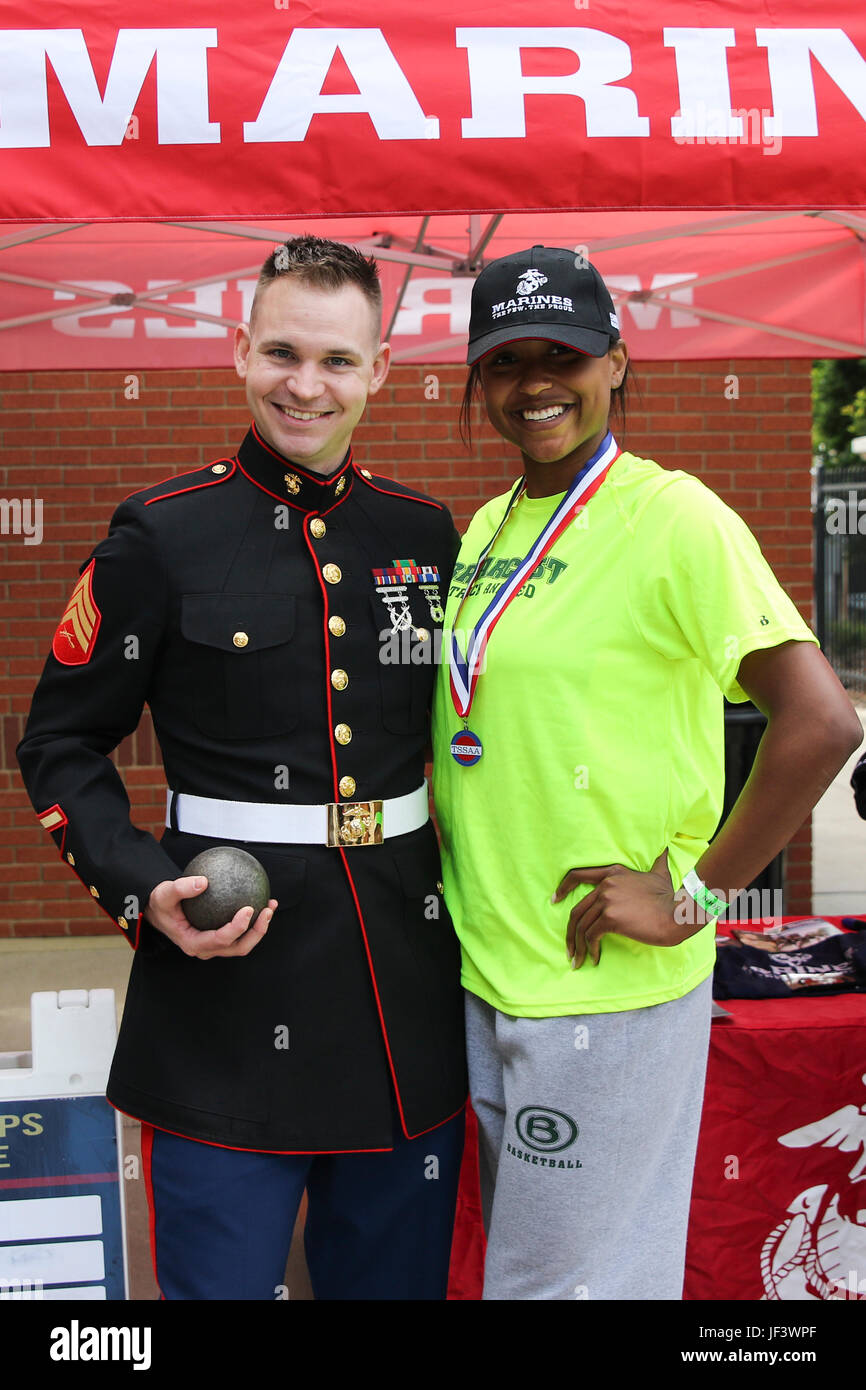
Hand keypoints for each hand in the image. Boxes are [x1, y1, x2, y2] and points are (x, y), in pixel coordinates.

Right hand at [145, 875, 276, 958]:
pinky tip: (261, 901)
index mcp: (193, 942)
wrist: (158, 910)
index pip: (220, 940)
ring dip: (259, 928)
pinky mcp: (220, 938)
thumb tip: (203, 882)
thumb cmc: (161, 903)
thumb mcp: (164, 894)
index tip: (249, 908)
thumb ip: (181, 888)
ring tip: (270, 906)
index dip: (237, 928)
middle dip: (257, 932)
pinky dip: (253, 921)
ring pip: (242, 944)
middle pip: (238, 947)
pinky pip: (240, 933)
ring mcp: (214, 945)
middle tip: (266, 910)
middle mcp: (206, 948)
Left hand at [552, 850, 704, 968]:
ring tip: (578, 960)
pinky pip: (592, 936)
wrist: (677, 913)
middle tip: (569, 949)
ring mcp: (607, 901)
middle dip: (570, 932)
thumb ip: (658, 862)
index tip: (554, 900)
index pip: (577, 875)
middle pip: (577, 910)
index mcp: (613, 873)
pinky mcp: (611, 918)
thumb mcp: (659, 874)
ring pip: (582, 926)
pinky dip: (590, 949)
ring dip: (578, 946)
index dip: (563, 888)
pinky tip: (594, 959)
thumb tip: (665, 851)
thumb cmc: (670, 897)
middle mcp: (606, 885)